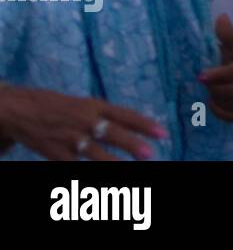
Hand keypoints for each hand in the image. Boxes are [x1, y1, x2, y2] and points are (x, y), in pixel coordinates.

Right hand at [0, 84, 164, 159]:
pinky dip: (87, 171)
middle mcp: (85, 120)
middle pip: (113, 133)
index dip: (145, 124)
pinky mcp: (57, 153)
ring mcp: (71, 138)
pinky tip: (102, 175)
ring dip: (115, 162)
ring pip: (96, 153)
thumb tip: (130, 125)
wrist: (22, 110)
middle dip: (133, 144)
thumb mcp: (84, 103)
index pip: (125, 114)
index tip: (163, 132)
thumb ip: (105, 114)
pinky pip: (75, 166)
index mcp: (94, 105)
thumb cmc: (57, 105)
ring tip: (132, 169)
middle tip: (150, 152)